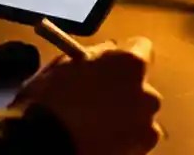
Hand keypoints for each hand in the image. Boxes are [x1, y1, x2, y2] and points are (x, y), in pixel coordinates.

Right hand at [15, 37, 162, 154]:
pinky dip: (123, 139)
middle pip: (142, 86)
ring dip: (125, 115)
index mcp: (130, 64)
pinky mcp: (142, 150)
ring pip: (140, 114)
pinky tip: (99, 138)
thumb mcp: (67, 63)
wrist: (46, 144)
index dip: (123, 55)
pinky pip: (136, 139)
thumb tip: (108, 51)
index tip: (110, 64)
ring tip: (96, 123)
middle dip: (125, 89)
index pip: (142, 48)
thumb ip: (96, 54)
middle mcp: (147, 93)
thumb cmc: (51, 99)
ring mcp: (147, 125)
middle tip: (99, 97)